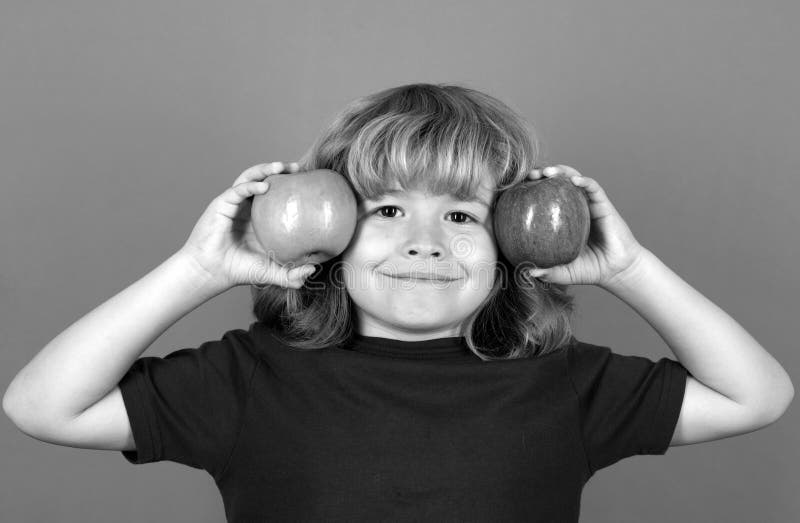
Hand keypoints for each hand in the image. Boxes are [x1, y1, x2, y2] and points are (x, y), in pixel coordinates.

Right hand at [179, 161, 316, 289]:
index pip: (277, 193)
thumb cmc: (239, 270)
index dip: (290, 184)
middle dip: (280, 169)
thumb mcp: (271, 272)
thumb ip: (291, 275)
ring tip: (281, 167)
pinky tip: (265, 186)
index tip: (308, 181)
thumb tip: (313, 270)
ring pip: (250, 177)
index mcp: (260, 217)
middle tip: (297, 168)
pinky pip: (238, 190)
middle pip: (264, 179)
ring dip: (265, 169)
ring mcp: (235, 204)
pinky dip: (251, 185)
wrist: (211, 272)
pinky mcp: (222, 205)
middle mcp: (248, 206)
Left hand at [523, 165, 646, 286]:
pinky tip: (574, 180)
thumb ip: (547, 272)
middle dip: (542, 174)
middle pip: (556, 184)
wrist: (617, 271)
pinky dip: (584, 181)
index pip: (543, 198)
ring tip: (548, 172)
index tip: (515, 188)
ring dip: (561, 171)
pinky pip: (593, 188)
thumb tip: (526, 272)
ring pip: (573, 179)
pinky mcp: (604, 205)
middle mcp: (573, 208)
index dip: (530, 190)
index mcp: (561, 220)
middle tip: (530, 175)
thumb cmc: (589, 270)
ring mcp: (588, 204)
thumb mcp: (563, 272)